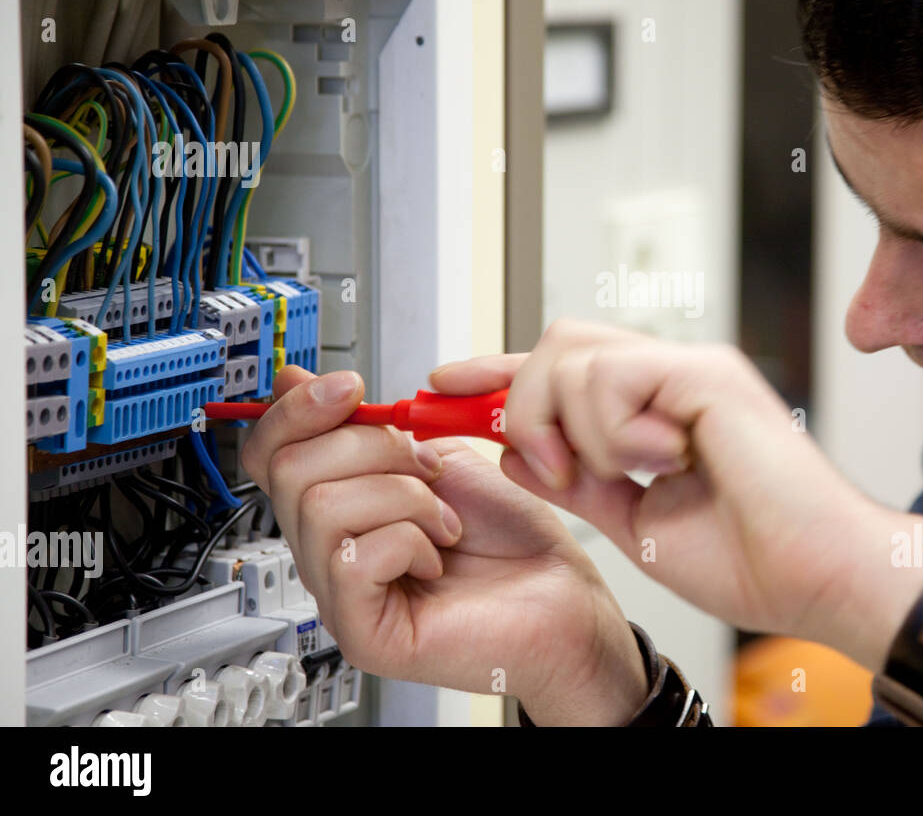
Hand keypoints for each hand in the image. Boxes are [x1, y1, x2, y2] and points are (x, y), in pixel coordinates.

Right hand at [238, 365, 650, 723]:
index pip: (268, 451)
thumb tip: (299, 379)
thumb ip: (374, 422)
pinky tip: (439, 560)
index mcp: (340, 504)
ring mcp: (340, 595)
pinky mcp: (363, 633)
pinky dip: (410, 542)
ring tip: (444, 521)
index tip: (349, 388)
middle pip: (289, 470)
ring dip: (404, 496)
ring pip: (321, 507)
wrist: (564, 593)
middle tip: (427, 469)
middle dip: (372, 447)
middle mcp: (330, 551)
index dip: (296, 409)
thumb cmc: (514, 537)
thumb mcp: (440, 453)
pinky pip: (353, 559)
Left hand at [430, 320, 922, 668]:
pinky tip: (659, 463)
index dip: (496, 372)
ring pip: (573, 357)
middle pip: (557, 343)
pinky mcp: (707, 374)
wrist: (815, 577)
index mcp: (655, 409)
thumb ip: (579, 482)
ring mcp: (690, 369)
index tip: (442, 386)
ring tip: (625, 474)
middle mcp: (671, 377)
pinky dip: (614, 429)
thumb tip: (514, 452)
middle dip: (524, 400)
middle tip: (550, 465)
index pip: (561, 367)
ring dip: (574, 428)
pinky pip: (614, 374)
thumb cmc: (751, 557)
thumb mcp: (636, 523)